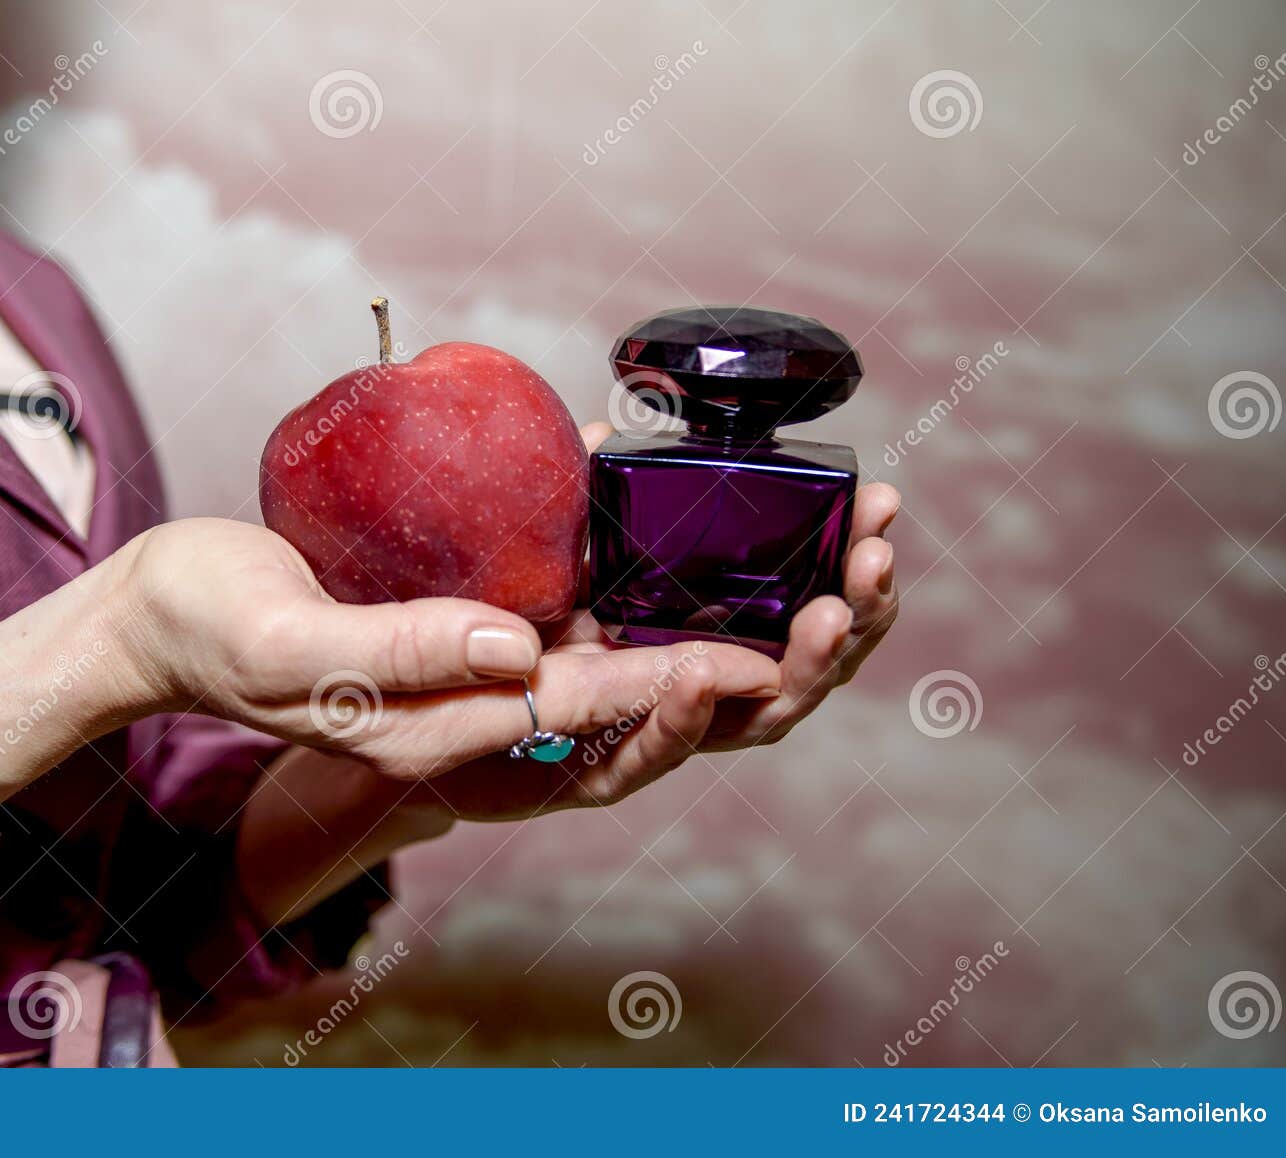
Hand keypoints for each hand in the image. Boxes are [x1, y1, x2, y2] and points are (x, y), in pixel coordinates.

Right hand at [108, 518, 781, 777]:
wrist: (167, 612)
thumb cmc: (212, 628)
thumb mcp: (293, 646)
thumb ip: (400, 652)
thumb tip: (518, 647)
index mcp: (437, 735)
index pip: (576, 716)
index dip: (667, 687)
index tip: (751, 658)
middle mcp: (475, 713)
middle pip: (629, 713)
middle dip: (731, 677)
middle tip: (830, 620)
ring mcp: (478, 672)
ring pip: (622, 671)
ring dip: (715, 635)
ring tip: (807, 588)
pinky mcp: (472, 626)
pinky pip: (578, 621)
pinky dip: (642, 589)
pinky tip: (691, 549)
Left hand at [388, 426, 899, 819]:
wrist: (403, 710)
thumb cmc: (488, 627)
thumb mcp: (544, 549)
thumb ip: (584, 499)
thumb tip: (608, 427)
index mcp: (688, 633)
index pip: (792, 602)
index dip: (845, 561)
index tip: (882, 505)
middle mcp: (683, 690)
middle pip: (795, 664)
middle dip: (852, 613)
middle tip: (878, 555)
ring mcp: (643, 736)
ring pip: (746, 720)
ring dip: (795, 668)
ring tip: (830, 614)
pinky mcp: (585, 773)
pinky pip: (647, 754)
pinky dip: (682, 718)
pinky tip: (706, 676)